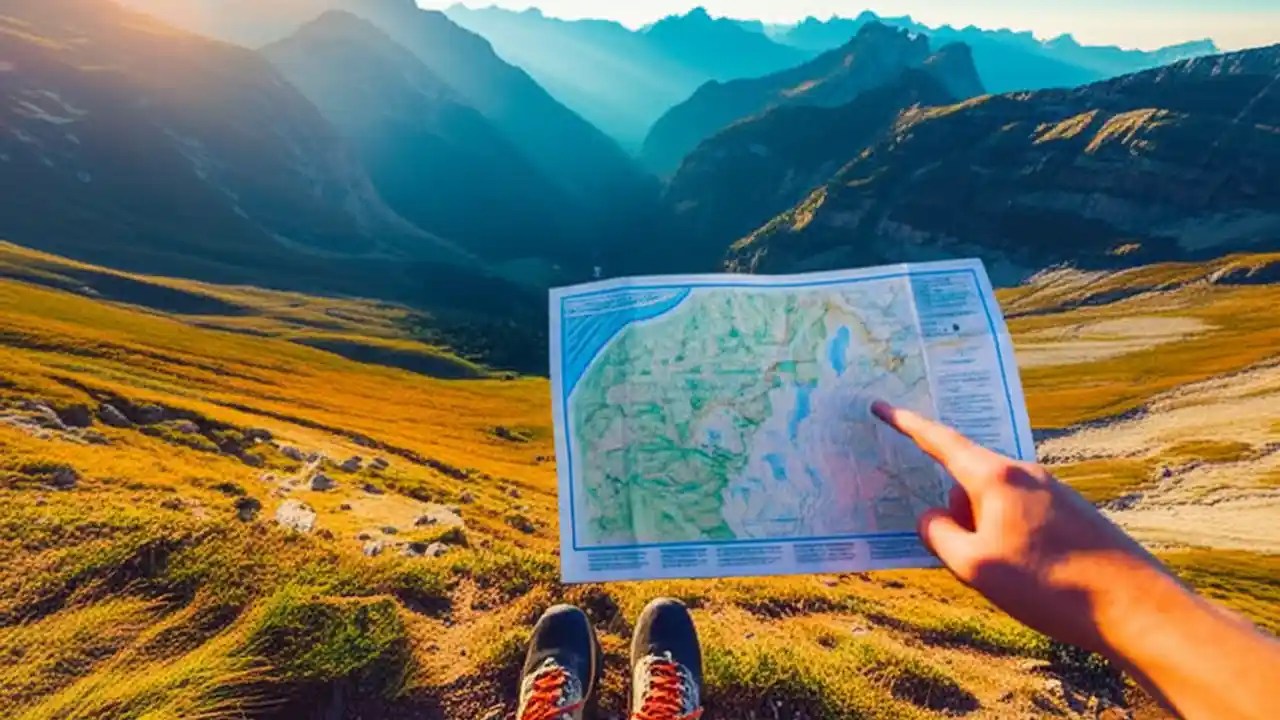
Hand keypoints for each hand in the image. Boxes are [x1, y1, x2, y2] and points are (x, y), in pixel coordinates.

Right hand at [871, 402, 1279, 718]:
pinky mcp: (1073, 512)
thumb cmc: (1047, 585)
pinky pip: (1023, 515)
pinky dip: (1012, 539)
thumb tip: (932, 517)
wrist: (1133, 606)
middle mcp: (1025, 473)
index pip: (940, 441)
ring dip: (986, 532)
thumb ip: (939, 534)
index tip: (880, 406)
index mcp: (995, 477)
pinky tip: (1033, 577)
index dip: (906, 424)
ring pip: (996, 503)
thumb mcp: (973, 566)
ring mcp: (1053, 490)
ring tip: (1011, 580)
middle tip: (971, 563)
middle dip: (956, 515)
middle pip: (968, 481)